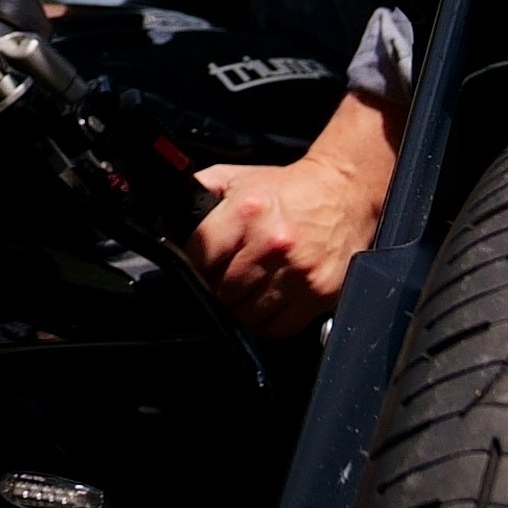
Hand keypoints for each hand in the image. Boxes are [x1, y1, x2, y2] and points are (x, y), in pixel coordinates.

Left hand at [188, 151, 384, 337]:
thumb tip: (163, 229)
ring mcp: (298, 272)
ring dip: (240, 307)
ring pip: (246, 315)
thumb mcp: (234, 179)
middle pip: (221, 292)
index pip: (198, 258)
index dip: (194, 267)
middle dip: (217, 288)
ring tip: (248, 287)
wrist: (344, 193)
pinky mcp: (318, 293)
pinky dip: (266, 321)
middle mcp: (272, 243)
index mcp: (247, 212)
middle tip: (226, 277)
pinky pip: (276, 328)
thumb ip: (195, 201)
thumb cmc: (286, 190)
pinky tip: (269, 299)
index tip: (200, 267)